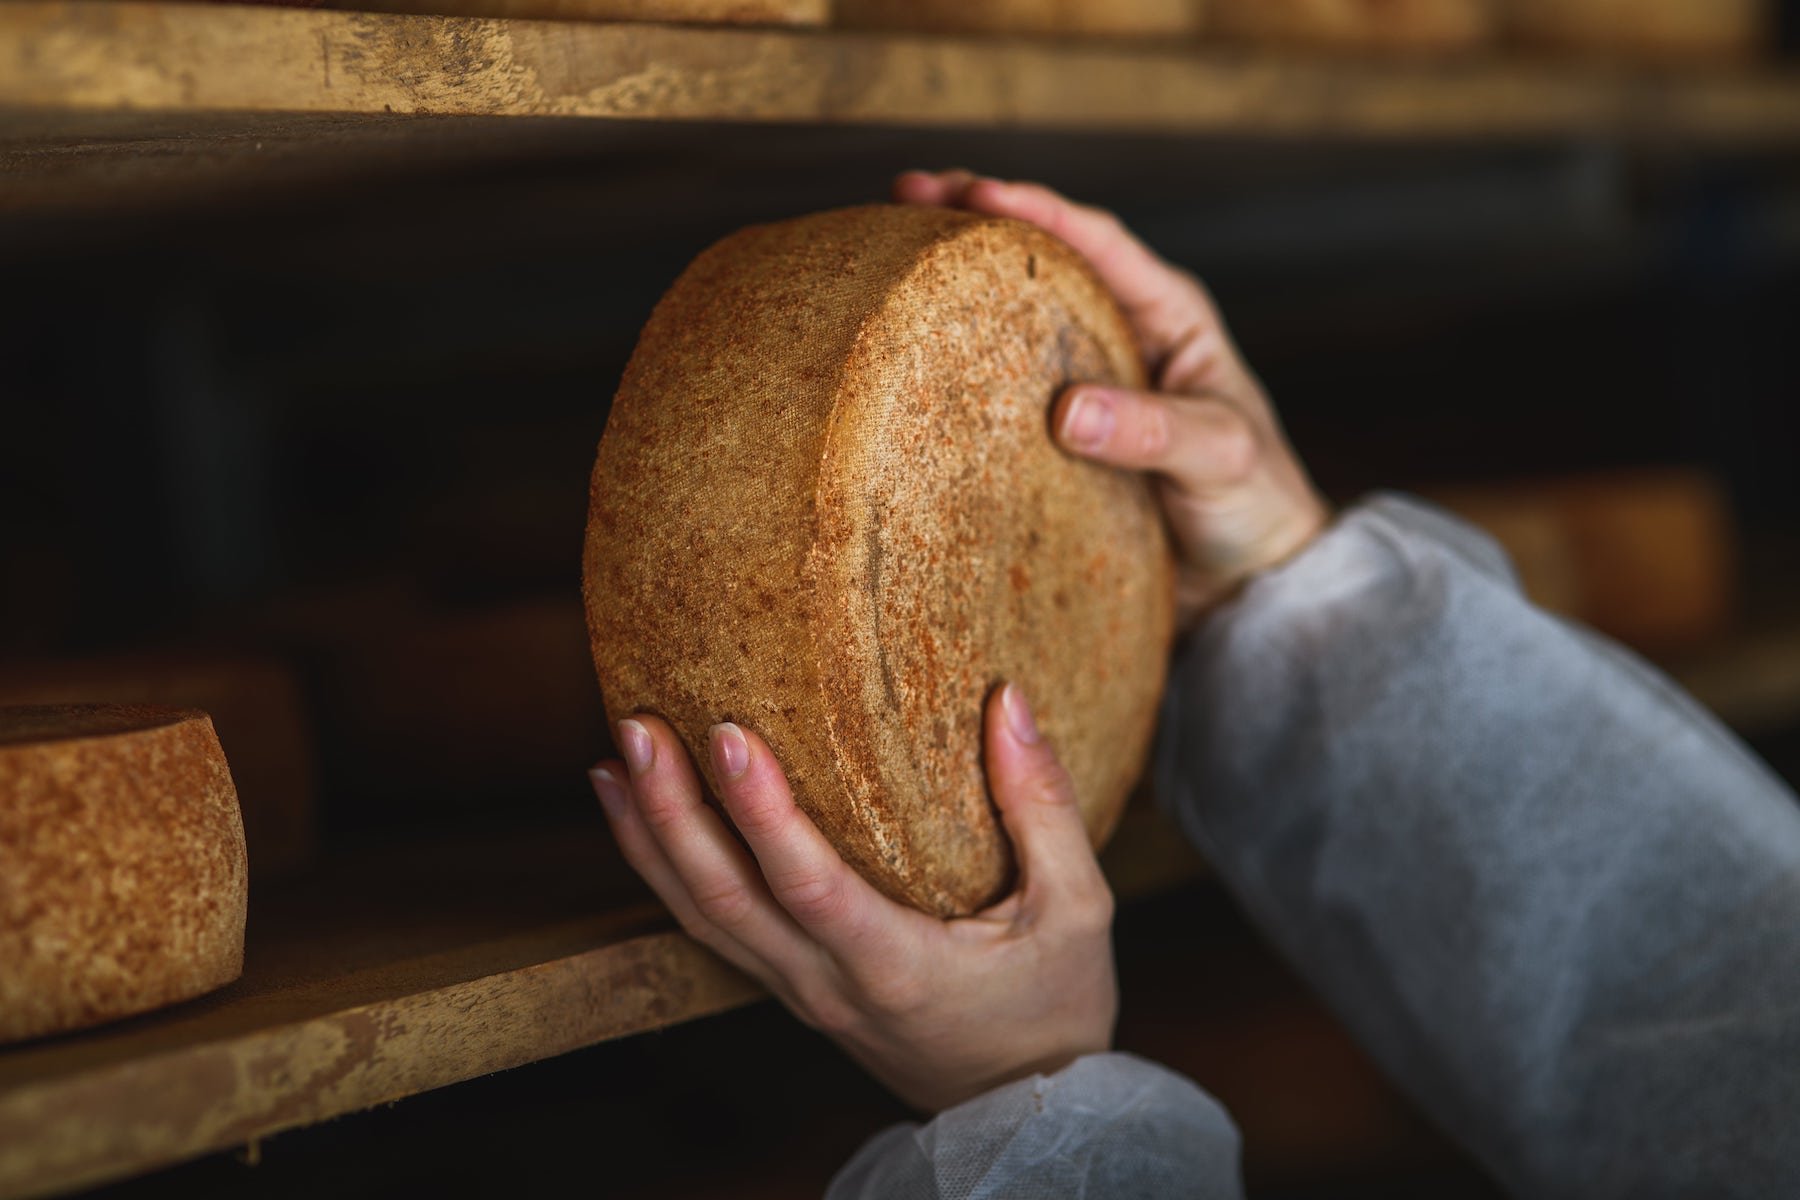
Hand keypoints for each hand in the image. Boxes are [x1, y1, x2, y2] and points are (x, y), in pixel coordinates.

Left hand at [589, 684, 1116, 1112]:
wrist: (1024, 1105)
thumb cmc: (1056, 1005)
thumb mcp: (1078, 909)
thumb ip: (1044, 806)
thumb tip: (1009, 702)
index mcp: (897, 968)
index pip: (809, 885)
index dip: (761, 811)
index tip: (730, 735)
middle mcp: (829, 985)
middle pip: (725, 900)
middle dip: (671, 813)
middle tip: (636, 729)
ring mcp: (800, 992)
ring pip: (702, 918)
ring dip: (650, 840)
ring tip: (613, 760)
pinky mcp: (791, 987)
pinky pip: (713, 929)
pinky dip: (665, 873)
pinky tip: (641, 818)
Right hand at [896, 169, 1329, 620]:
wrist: (1251, 582)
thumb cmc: (1256, 504)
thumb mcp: (1218, 457)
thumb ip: (1153, 430)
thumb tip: (1067, 412)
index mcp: (1169, 314)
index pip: (1097, 242)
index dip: (1035, 209)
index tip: (971, 193)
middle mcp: (1123, 333)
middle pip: (1041, 258)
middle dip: (974, 219)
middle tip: (904, 194)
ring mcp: (1088, 382)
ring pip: (1015, 315)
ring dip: (958, 283)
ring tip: (890, 252)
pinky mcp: (1062, 435)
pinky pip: (1004, 386)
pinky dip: (960, 363)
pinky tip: (913, 357)